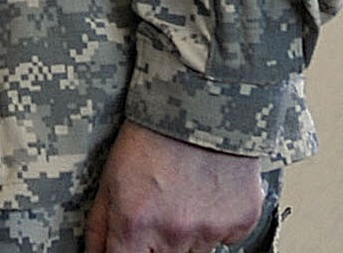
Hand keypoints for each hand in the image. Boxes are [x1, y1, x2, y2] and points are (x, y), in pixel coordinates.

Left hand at [82, 122, 267, 252]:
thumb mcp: (110, 176)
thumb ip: (100, 224)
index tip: (127, 243)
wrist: (200, 105)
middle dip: (156, 246)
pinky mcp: (242, 222)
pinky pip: (227, 238)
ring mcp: (211, 231)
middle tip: (158, 210)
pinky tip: (207, 192)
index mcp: (136, 223)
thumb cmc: (150, 136)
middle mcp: (174, 233)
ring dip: (187, 234)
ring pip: (196, 252)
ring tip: (182, 195)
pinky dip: (217, 222)